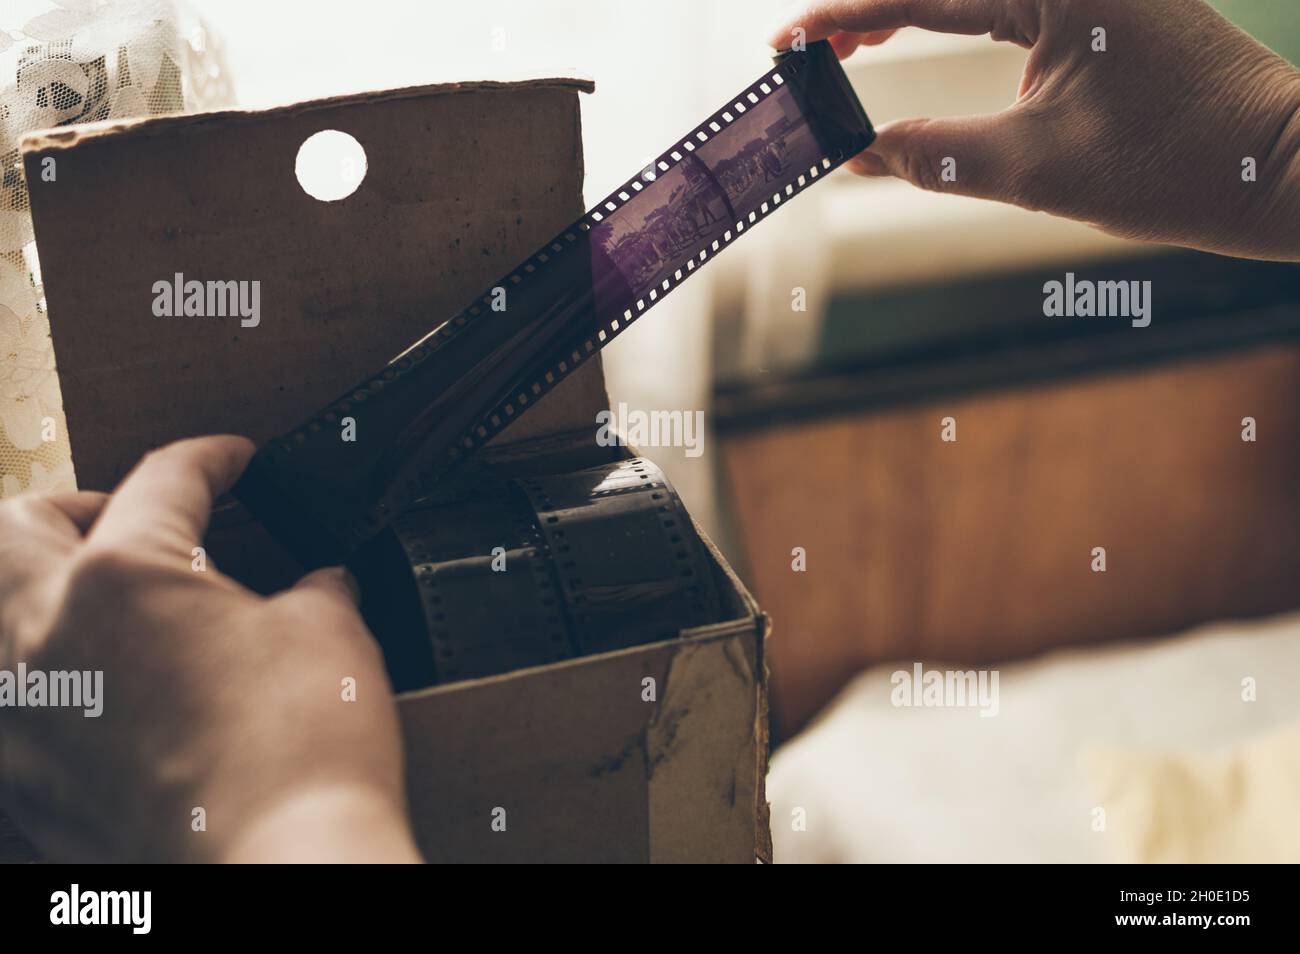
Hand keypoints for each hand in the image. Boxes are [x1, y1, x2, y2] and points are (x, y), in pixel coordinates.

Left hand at [0, 436, 420, 862]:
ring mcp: (25, 719)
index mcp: (122, 576)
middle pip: (18, 526)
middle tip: (135, 515)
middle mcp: (45, 636)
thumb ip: (314, 589)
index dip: (210, 459)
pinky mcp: (28, 788)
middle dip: (76, 503)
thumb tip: (320, 582)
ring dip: (40, 589)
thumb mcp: (330, 633)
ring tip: (105, 599)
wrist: (281, 867)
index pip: (163, 481)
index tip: (233, 460)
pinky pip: (11, 716)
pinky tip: (99, 693)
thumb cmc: (302, 752)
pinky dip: (46, 685)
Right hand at [771, 0, 1299, 260]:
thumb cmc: (1174, 164)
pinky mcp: (1105, 5)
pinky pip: (1006, 3)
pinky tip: (916, 39)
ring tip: (846, 48)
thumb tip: (857, 152)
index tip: (787, 43)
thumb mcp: (1035, 168)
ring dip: (903, 13)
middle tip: (807, 50)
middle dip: (866, 11)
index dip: (842, 20)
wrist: (1277, 170)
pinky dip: (952, 22)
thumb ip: (935, 152)